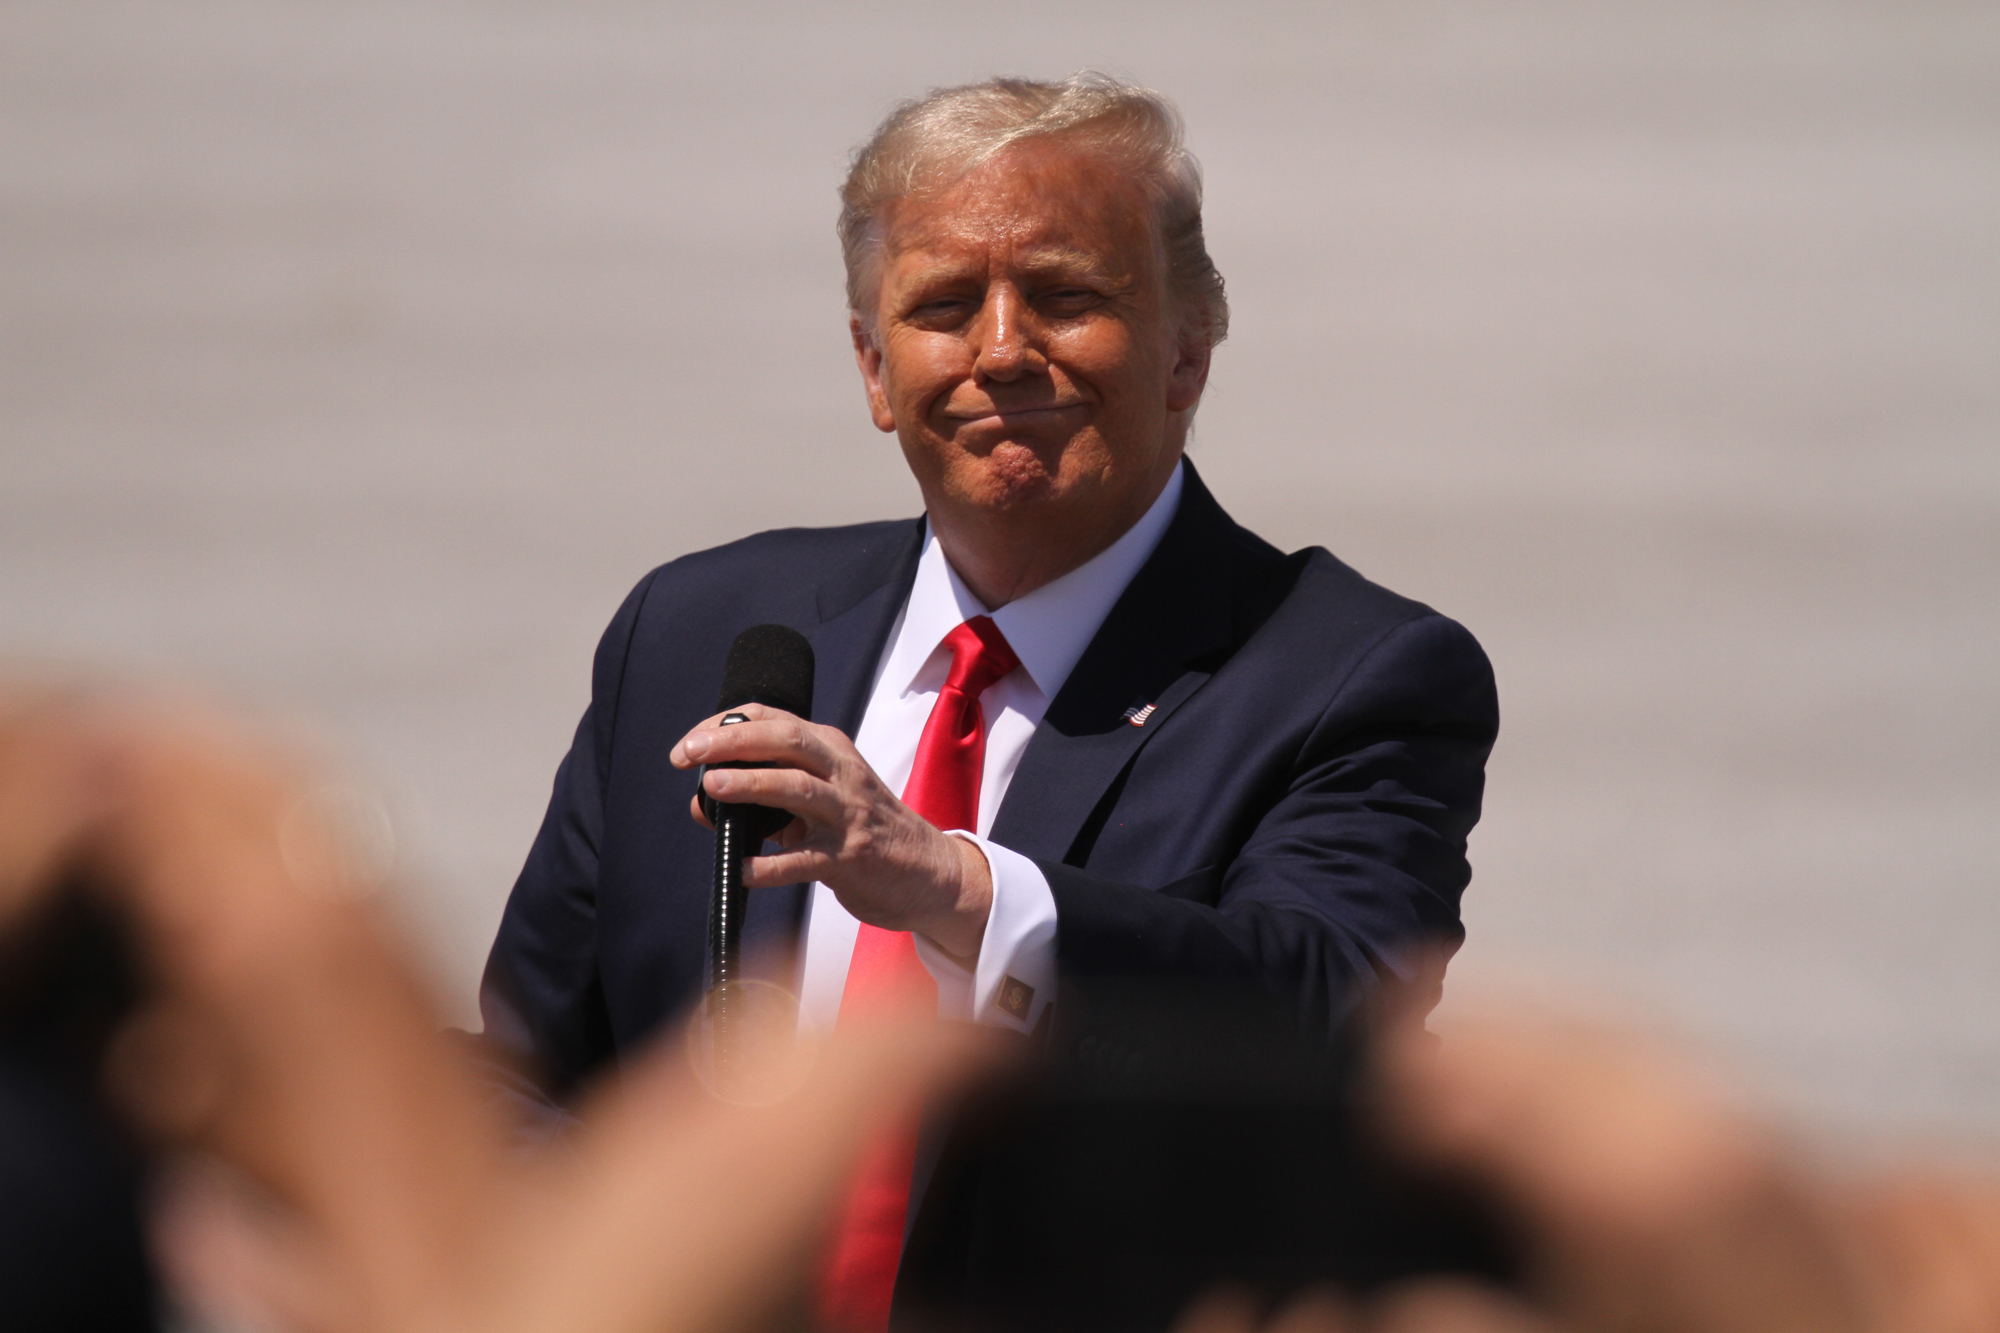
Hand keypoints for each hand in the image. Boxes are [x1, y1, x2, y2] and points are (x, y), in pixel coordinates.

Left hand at [669, 704, 992, 958]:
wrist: (930, 873)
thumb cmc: (866, 832)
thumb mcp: (821, 803)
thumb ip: (764, 801)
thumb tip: (699, 802)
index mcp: (832, 752)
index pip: (774, 720)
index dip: (726, 725)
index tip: (690, 744)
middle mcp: (842, 774)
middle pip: (787, 741)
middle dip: (734, 741)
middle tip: (689, 753)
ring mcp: (849, 815)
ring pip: (799, 788)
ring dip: (754, 784)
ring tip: (713, 786)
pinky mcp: (851, 859)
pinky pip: (805, 860)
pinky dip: (770, 865)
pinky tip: (741, 868)